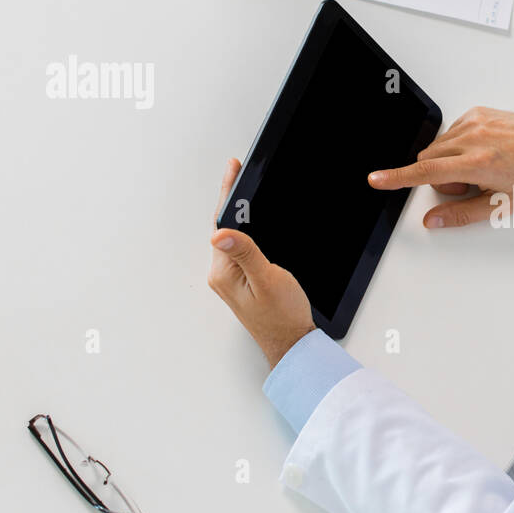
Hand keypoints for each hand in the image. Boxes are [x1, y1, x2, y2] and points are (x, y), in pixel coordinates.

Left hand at [208, 159, 316, 369]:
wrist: (292, 342)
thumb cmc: (282, 318)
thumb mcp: (266, 280)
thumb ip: (245, 253)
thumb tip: (221, 232)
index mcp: (223, 272)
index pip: (223, 223)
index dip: (229, 193)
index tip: (234, 169)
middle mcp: (223, 274)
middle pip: (225, 226)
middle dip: (232, 197)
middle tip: (238, 170)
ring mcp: (232, 278)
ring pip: (233, 236)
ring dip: (240, 213)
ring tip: (242, 187)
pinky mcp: (244, 280)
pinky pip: (241, 247)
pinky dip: (247, 229)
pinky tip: (253, 222)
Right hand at [367, 105, 513, 227]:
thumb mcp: (500, 204)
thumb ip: (462, 214)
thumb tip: (432, 221)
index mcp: (478, 163)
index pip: (426, 172)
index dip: (397, 178)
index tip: (376, 180)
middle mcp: (473, 139)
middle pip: (429, 160)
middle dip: (440, 177)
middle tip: (469, 185)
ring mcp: (474, 122)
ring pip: (438, 146)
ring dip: (448, 161)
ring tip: (479, 167)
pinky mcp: (476, 112)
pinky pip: (451, 132)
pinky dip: (458, 146)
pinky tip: (482, 151)